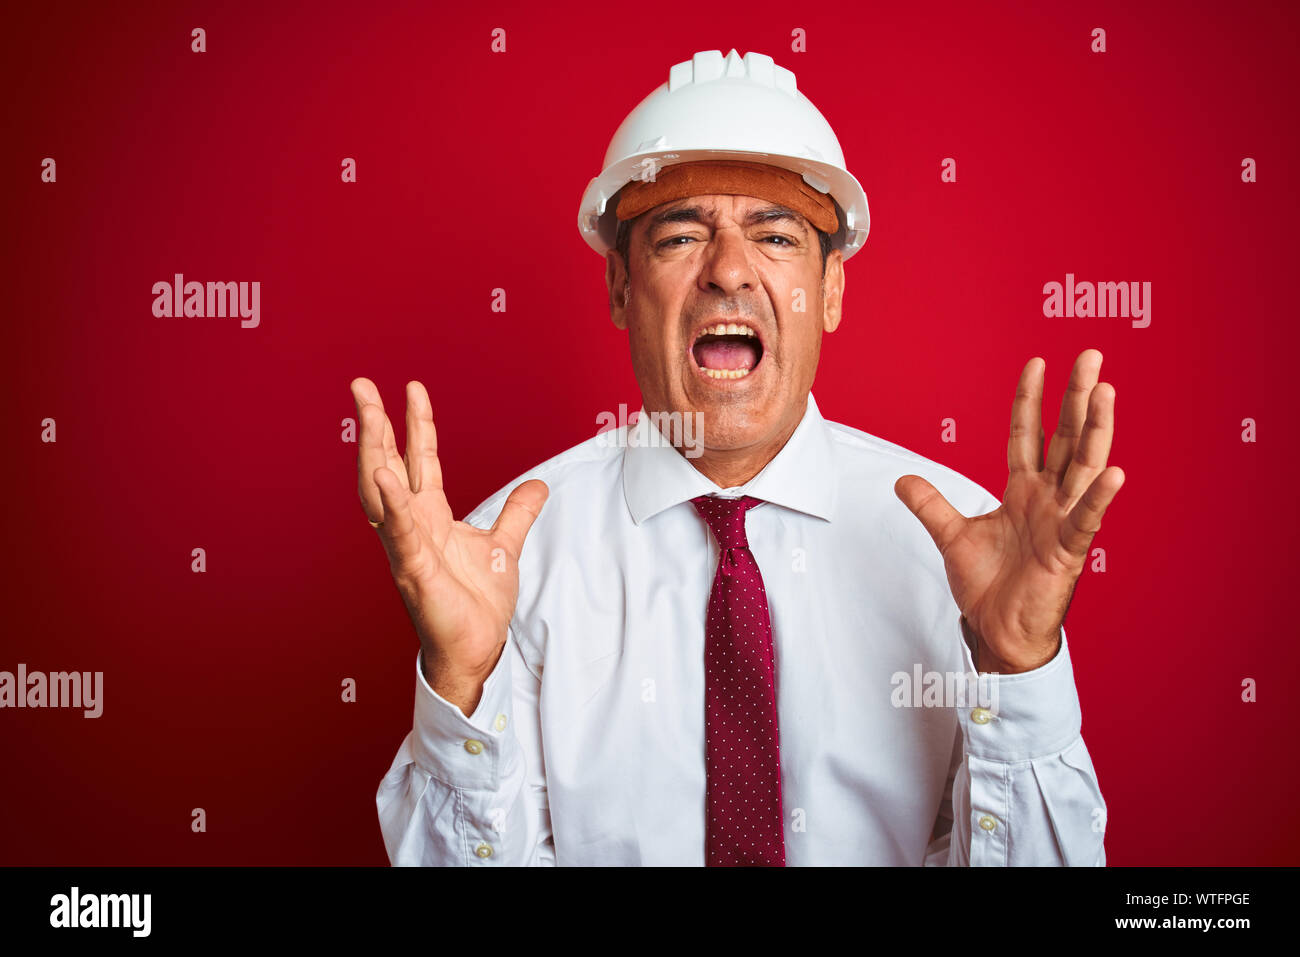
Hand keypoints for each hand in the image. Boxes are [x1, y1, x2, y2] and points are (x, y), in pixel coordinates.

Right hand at [350, 377, 547, 710]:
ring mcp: (408, 546)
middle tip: (362, 384)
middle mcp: (412, 525)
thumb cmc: (475, 604)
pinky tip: (384, 475)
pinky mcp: (414, 570)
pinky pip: (400, 531)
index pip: (420, 459)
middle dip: (376, 424)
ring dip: (374, 452)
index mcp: (430, 517)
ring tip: (370, 415)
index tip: (413, 388)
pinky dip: (392, 502)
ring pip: (383, 491)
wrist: (476, 648)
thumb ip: (517, 513)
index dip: (417, 424)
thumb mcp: (504, 546)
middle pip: (389, 464)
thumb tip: (538, 485)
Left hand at [893, 349, 1124, 672]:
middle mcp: (1048, 500)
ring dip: (1095, 431)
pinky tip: (1112, 471)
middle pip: (1065, 438)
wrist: (999, 633)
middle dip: (1076, 397)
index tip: (1037, 363)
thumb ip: (931, 505)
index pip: (1029, 435)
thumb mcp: (952, 537)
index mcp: (1023, 492)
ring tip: (1105, 392)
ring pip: (1082, 468)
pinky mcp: (1068, 552)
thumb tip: (902, 479)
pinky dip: (1098, 498)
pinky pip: (1085, 520)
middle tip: (1090, 356)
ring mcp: (1061, 522)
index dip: (1031, 400)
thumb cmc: (988, 586)